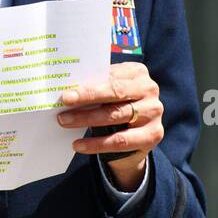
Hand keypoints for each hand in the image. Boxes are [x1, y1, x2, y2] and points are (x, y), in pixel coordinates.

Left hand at [57, 62, 163, 191]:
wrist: (135, 134)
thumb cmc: (116, 104)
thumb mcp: (109, 91)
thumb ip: (96, 86)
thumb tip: (68, 90)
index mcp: (137, 72)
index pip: (111, 77)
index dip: (88, 86)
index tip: (66, 94)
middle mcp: (149, 89)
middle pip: (115, 93)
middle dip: (88, 98)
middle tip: (64, 104)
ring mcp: (153, 112)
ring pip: (116, 116)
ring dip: (87, 119)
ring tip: (66, 122)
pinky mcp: (153, 134)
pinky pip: (121, 140)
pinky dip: (97, 144)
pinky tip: (79, 144)